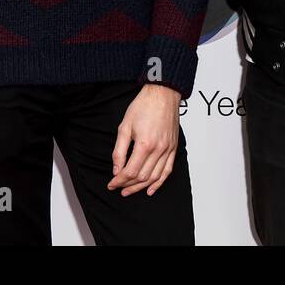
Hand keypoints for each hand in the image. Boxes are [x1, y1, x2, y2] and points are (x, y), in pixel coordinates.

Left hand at [108, 83, 182, 197]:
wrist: (163, 94)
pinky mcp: (173, 148)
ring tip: (130, 190)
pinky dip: (160, 182)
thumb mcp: (124, 127)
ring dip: (141, 186)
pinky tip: (151, 189)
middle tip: (118, 187)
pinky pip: (168, 170)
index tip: (111, 183)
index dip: (119, 180)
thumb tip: (116, 170)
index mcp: (145, 144)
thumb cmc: (143, 106)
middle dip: (128, 185)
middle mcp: (159, 149)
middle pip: (142, 177)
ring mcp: (168, 149)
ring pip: (155, 176)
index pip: (130, 171)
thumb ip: (119, 151)